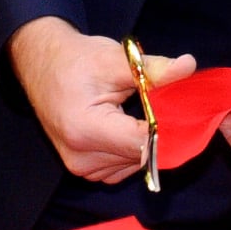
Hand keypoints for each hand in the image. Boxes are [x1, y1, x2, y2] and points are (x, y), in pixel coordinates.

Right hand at [9, 20, 192, 184]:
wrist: (43, 66)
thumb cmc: (77, 60)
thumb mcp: (116, 59)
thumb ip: (154, 69)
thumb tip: (188, 66)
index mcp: (85, 129)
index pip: (144, 143)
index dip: (171, 129)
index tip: (186, 111)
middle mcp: (81, 157)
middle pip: (143, 156)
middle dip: (161, 133)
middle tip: (165, 104)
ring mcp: (81, 168)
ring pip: (137, 164)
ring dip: (146, 142)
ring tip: (138, 111)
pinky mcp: (85, 170)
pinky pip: (123, 167)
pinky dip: (132, 148)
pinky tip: (126, 125)